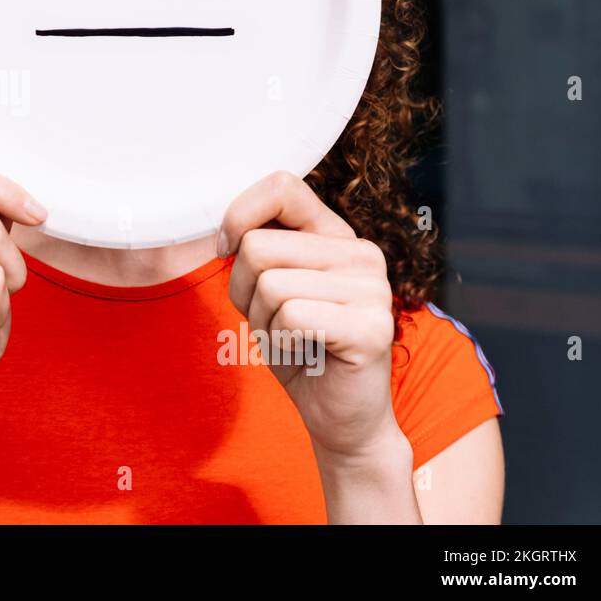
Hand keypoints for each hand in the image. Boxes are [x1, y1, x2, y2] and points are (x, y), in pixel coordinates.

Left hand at [218, 171, 402, 463]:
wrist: (339, 415)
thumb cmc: (298, 346)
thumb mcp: (267, 287)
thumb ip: (258, 247)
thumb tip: (227, 232)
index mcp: (335, 235)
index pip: (281, 186)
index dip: (239, 215)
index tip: (228, 249)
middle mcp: (361, 253)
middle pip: (258, 247)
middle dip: (245, 290)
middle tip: (273, 319)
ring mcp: (373, 289)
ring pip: (270, 284)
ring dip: (263, 321)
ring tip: (292, 338)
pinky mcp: (373, 327)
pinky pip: (291, 316)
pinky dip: (281, 341)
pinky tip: (305, 352)